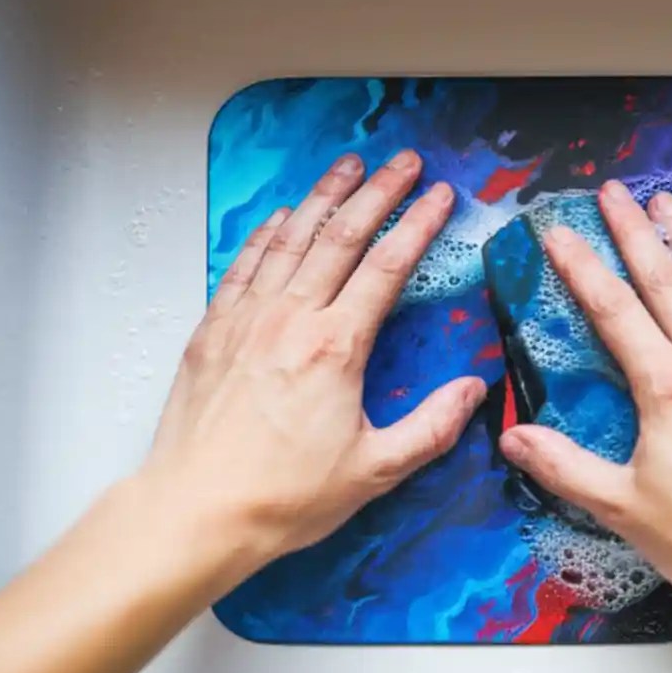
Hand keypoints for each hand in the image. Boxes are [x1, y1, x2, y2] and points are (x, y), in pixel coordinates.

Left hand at [142, 150, 485, 565]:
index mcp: (337, 347)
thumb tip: (474, 391)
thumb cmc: (283, 497)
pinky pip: (245, 265)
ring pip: (292, 239)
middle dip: (378, 191)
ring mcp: (247, 319)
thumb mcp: (375, 470)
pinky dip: (268, 234)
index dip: (418, 224)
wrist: (197, 510)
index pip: (388, 266)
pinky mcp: (213, 331)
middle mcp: (291, 318)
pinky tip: (283, 217)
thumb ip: (431, 426)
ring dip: (324, 197)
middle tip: (404, 162)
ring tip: (348, 165)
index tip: (440, 196)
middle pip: (342, 236)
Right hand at [499, 181, 671, 672]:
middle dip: (635, 231)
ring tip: (666, 205)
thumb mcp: (625, 508)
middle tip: (613, 192)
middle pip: (668, 278)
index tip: (558, 231)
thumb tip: (513, 438)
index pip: (615, 309)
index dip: (582, 266)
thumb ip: (565, 466)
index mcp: (669, 386)